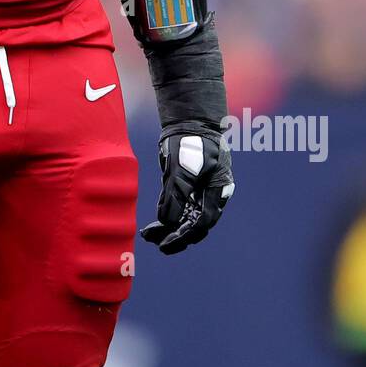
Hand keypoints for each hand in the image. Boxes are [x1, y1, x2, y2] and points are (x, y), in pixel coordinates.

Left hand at [140, 130, 233, 254]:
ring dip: (168, 228)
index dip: (185, 235)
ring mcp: (198, 191)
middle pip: (196, 224)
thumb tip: (167, 221)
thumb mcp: (182, 167)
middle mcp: (210, 194)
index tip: (166, 242)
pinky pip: (178, 208)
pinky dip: (166, 216)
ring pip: (186, 218)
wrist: (188, 121)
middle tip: (158, 245)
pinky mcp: (186, 188)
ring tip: (148, 236)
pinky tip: (153, 225)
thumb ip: (176, 194)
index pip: (203, 221)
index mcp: (217, 190)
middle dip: (177, 236)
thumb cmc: (190, 141)